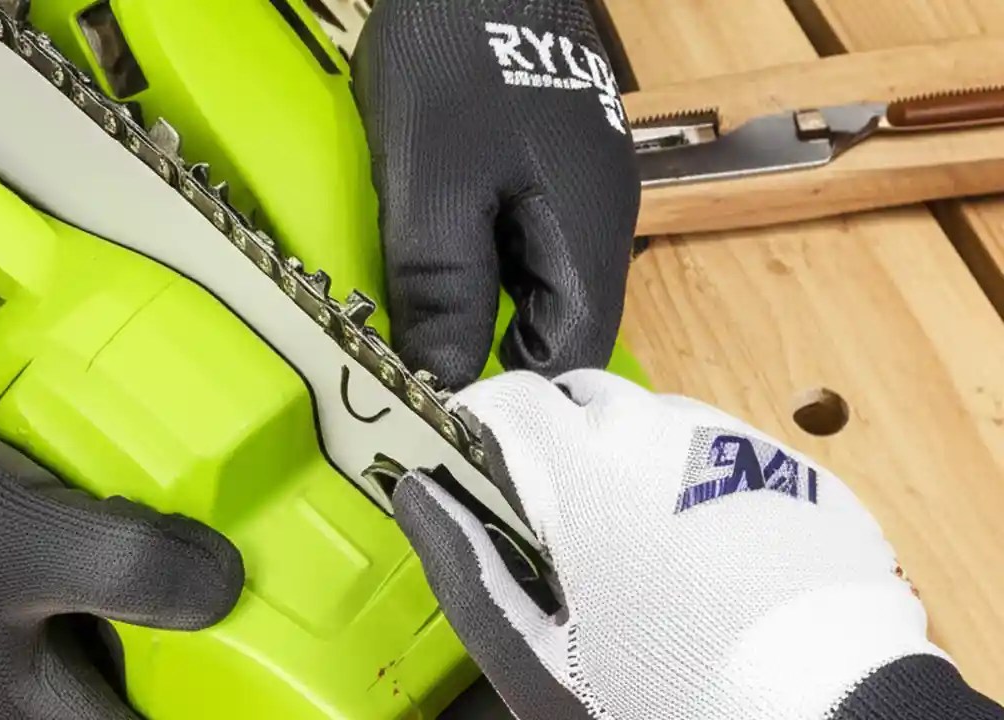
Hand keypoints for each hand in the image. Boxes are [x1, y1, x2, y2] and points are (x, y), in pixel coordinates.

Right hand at [0, 393, 242, 719]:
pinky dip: (107, 569)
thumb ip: (137, 571)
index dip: (194, 712)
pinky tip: (130, 523)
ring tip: (200, 561)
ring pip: (97, 637)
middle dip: (179, 658)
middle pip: (118, 689)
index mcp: (33, 703)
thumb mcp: (44, 544)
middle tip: (234, 609)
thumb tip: (226, 589)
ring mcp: (0, 639)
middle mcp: (18, 685)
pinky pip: (69, 594)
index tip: (248, 684)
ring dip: (145, 607)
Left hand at [352, 0, 639, 387]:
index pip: (567, 360)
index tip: (453, 417)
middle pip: (554, 330)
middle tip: (426, 379)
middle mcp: (595, 226)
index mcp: (587, 240)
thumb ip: (442, 289)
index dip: (511, 398)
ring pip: (534, 290)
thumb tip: (447, 380)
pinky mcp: (545, 171)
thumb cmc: (455, 62)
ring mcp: (574, 196)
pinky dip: (477, 268)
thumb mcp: (434, 186)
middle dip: (492, 360)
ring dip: (482, 315)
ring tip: (424, 330)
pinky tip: (437, 263)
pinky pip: (517, 246)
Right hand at [393, 370, 976, 718]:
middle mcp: (660, 429)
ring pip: (653, 416)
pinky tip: (707, 552)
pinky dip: (695, 478)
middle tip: (560, 519)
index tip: (472, 454)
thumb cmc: (661, 694)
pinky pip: (721, 449)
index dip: (480, 418)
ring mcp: (736, 442)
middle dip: (555, 437)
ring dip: (628, 455)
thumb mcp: (539, 652)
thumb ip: (465, 562)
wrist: (822, 715)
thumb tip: (417, 492)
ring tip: (641, 544)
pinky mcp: (792, 467)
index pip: (509, 395)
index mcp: (585, 468)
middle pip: (581, 397)